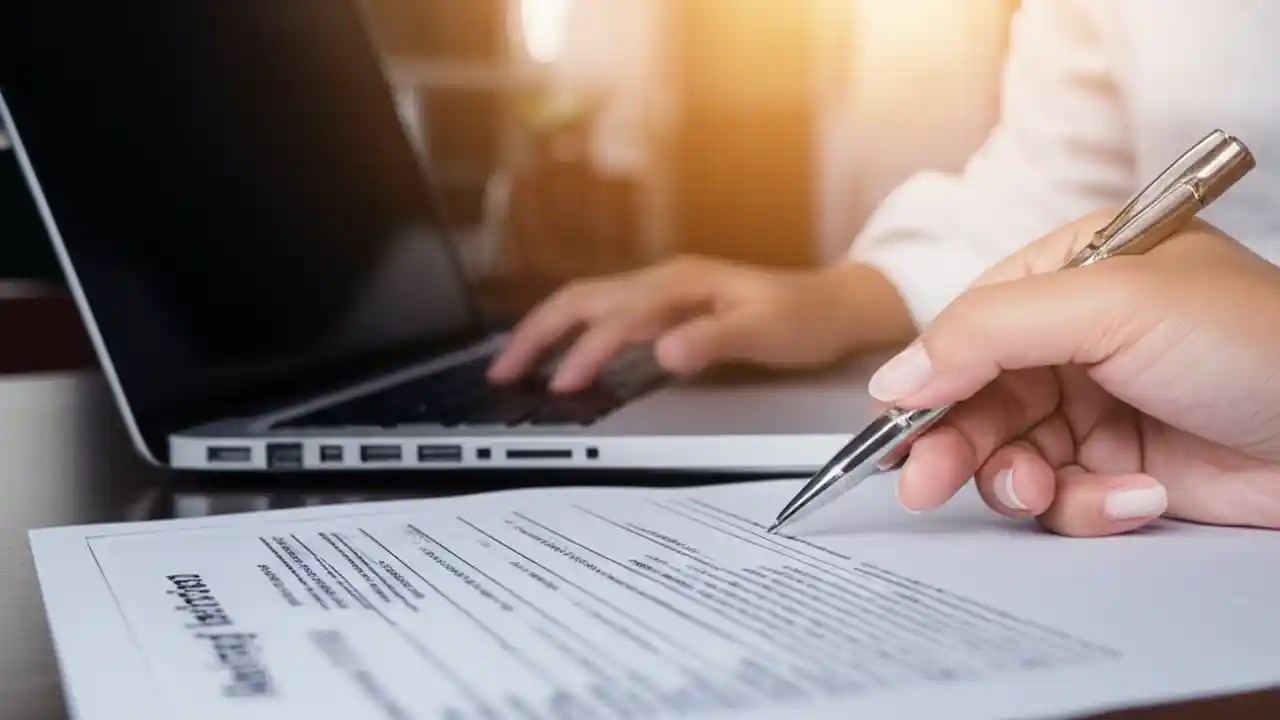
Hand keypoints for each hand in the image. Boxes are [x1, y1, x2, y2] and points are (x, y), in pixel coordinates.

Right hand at [488, 256, 913, 392]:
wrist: (834, 305)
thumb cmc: (802, 318)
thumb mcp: (763, 333)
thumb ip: (712, 341)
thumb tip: (663, 350)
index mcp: (678, 285)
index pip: (612, 319)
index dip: (581, 353)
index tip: (559, 389)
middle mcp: (663, 283)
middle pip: (579, 301)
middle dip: (535, 335)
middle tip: (501, 374)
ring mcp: (662, 294)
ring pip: (586, 306)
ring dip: (547, 334)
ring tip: (516, 368)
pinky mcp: (666, 309)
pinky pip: (605, 317)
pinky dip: (574, 337)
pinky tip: (567, 361)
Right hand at [870, 212, 1279, 536]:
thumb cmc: (1260, 343)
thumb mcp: (1109, 306)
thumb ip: (988, 331)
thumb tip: (897, 374)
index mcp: (1075, 272)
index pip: (971, 324)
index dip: (928, 374)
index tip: (896, 420)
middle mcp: (1081, 338)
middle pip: (977, 396)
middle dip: (953, 442)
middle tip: (920, 482)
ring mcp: (1101, 405)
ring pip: (1010, 453)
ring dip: (1019, 480)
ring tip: (1044, 489)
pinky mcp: (1124, 468)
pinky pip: (1064, 496)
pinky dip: (1089, 505)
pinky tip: (1136, 495)